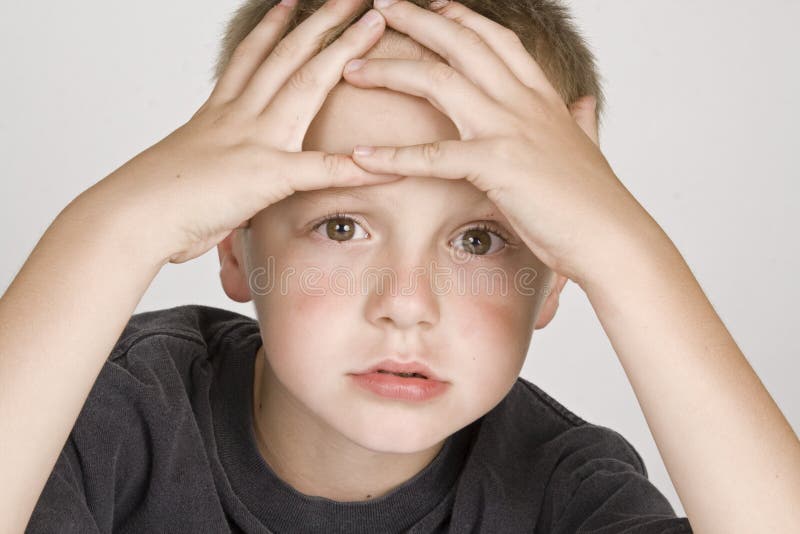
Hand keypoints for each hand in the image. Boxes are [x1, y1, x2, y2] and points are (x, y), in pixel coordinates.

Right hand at [82, 0, 400, 264]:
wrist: (131, 217)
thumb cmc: (152, 206)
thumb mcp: (190, 176)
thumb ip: (215, 172)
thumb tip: (224, 185)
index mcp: (218, 115)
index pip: (252, 60)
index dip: (273, 29)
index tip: (291, 4)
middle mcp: (237, 116)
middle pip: (286, 56)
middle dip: (321, 22)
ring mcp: (253, 138)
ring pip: (305, 81)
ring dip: (342, 48)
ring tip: (370, 18)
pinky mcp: (265, 174)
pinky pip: (321, 169)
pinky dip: (356, 168)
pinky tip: (388, 162)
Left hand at [344, 0, 658, 287]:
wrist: (612, 237)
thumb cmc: (595, 201)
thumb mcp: (587, 147)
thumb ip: (581, 120)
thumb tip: (584, 101)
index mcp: (542, 96)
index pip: (497, 40)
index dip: (461, 18)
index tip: (433, 5)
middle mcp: (523, 102)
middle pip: (461, 43)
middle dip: (417, 20)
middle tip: (380, 6)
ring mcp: (509, 129)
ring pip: (439, 81)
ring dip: (390, 70)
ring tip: (353, 67)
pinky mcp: (496, 165)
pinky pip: (433, 155)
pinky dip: (393, 157)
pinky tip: (360, 157)